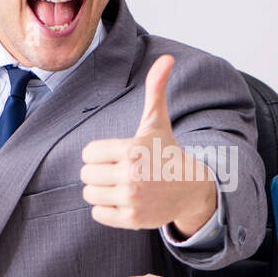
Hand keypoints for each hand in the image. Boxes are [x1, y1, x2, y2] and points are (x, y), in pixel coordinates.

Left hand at [80, 55, 217, 234]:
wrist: (191, 188)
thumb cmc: (167, 152)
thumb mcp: (158, 121)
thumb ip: (155, 89)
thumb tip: (167, 58)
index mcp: (132, 149)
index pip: (89, 153)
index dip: (100, 153)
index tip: (118, 154)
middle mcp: (131, 175)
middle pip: (86, 174)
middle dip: (99, 172)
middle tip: (119, 171)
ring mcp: (131, 199)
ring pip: (89, 194)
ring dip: (101, 190)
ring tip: (121, 185)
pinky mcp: (132, 218)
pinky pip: (98, 213)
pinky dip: (106, 208)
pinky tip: (124, 200)